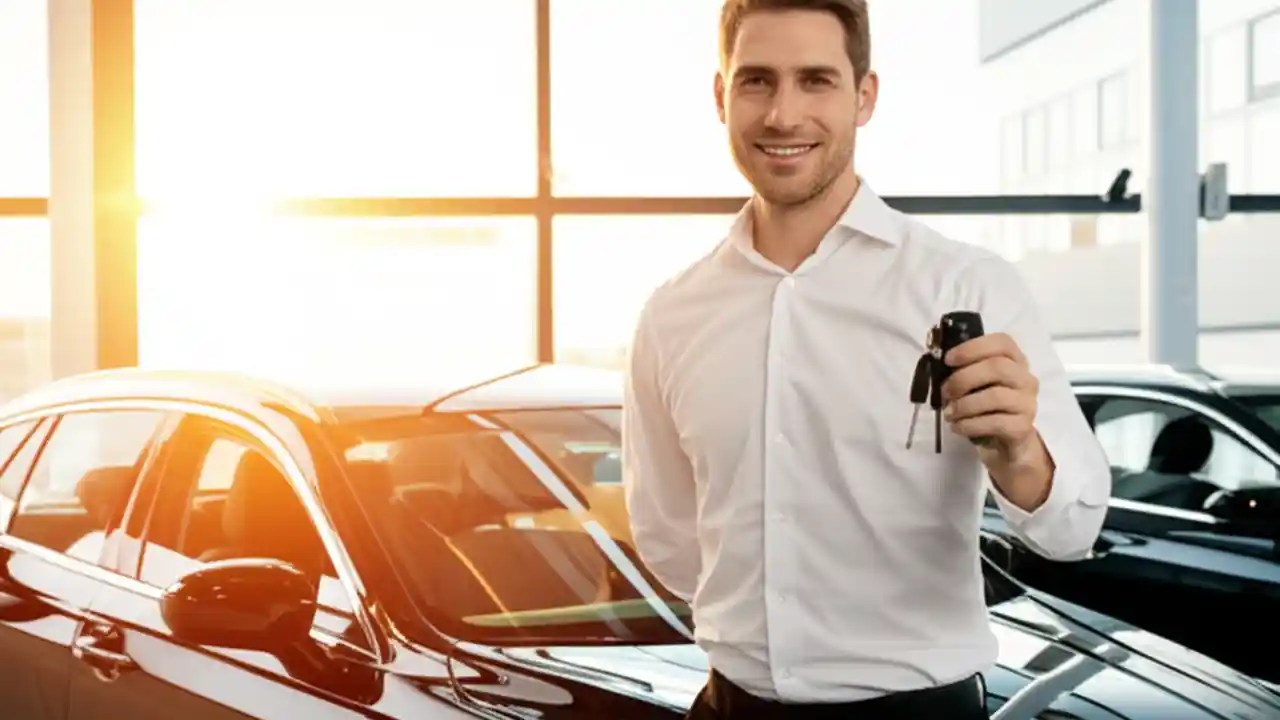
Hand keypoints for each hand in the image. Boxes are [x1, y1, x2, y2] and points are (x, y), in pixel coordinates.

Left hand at [940, 332, 1039, 461]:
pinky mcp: (1023, 427)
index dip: (972, 348)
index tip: (948, 360)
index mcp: (1015, 361)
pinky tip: (957, 427)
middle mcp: (1025, 379)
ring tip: (949, 413)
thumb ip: (965, 370)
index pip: (1002, 342)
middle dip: (963, 378)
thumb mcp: (977, 384)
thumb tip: (938, 367)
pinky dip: (970, 424)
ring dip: (964, 405)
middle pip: (997, 367)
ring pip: (995, 396)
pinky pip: (995, 422)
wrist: (1006, 440)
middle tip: (944, 392)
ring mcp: (1027, 403)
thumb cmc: (986, 405)